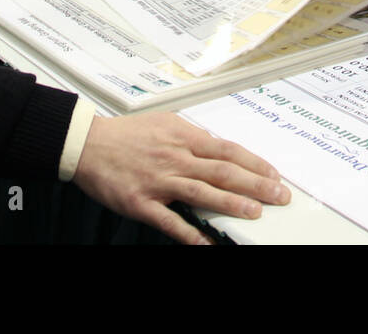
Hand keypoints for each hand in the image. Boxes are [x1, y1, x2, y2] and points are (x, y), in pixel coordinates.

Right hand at [72, 113, 289, 244]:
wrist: (87, 145)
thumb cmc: (126, 135)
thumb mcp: (164, 123)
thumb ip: (192, 137)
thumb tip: (219, 149)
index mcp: (183, 137)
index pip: (228, 150)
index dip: (254, 163)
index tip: (273, 174)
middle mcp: (175, 158)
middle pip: (223, 171)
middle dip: (255, 184)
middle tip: (279, 195)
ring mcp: (159, 182)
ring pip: (203, 193)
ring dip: (232, 204)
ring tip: (255, 213)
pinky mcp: (142, 203)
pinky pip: (170, 221)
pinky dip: (190, 233)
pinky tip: (207, 242)